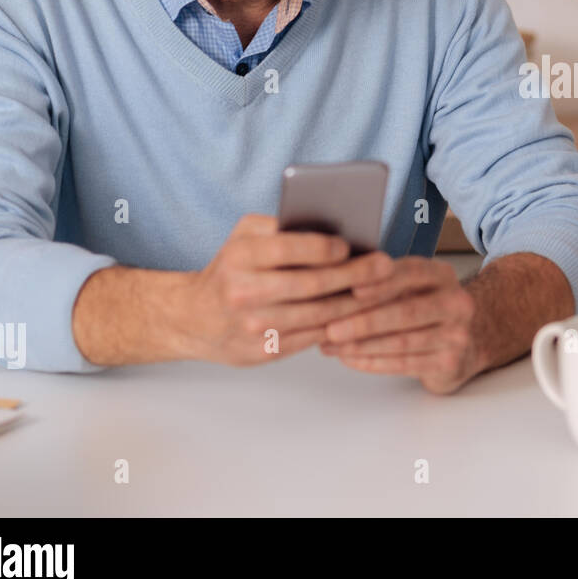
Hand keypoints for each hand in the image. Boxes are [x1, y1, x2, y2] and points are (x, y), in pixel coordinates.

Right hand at [182, 214, 394, 365]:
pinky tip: (360, 314)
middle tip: (384, 266)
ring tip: (382, 290)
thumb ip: (281, 226)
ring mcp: (254, 326)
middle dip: (354, 275)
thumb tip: (333, 227)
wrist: (193, 318)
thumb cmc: (230, 269)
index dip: (324, 248)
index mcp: (240, 256)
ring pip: (319, 315)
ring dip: (356, 303)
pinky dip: (340, 325)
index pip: (289, 249)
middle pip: (312, 285)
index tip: (349, 246)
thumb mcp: (244, 236)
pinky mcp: (265, 352)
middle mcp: (244, 292)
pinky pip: (313, 337)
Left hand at [319, 257, 481, 394]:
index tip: (352, 288)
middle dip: (365, 321)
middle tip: (330, 328)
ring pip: (403, 342)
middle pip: (407, 311)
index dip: (381, 282)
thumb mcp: (413, 286)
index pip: (411, 273)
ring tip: (332, 346)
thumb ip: (384, 281)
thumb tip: (337, 279)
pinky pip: (405, 364)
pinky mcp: (449, 363)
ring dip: (362, 346)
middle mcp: (456, 303)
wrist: (466, 341)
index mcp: (443, 275)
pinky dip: (373, 362)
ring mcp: (457, 335)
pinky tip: (350, 359)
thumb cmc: (425, 309)